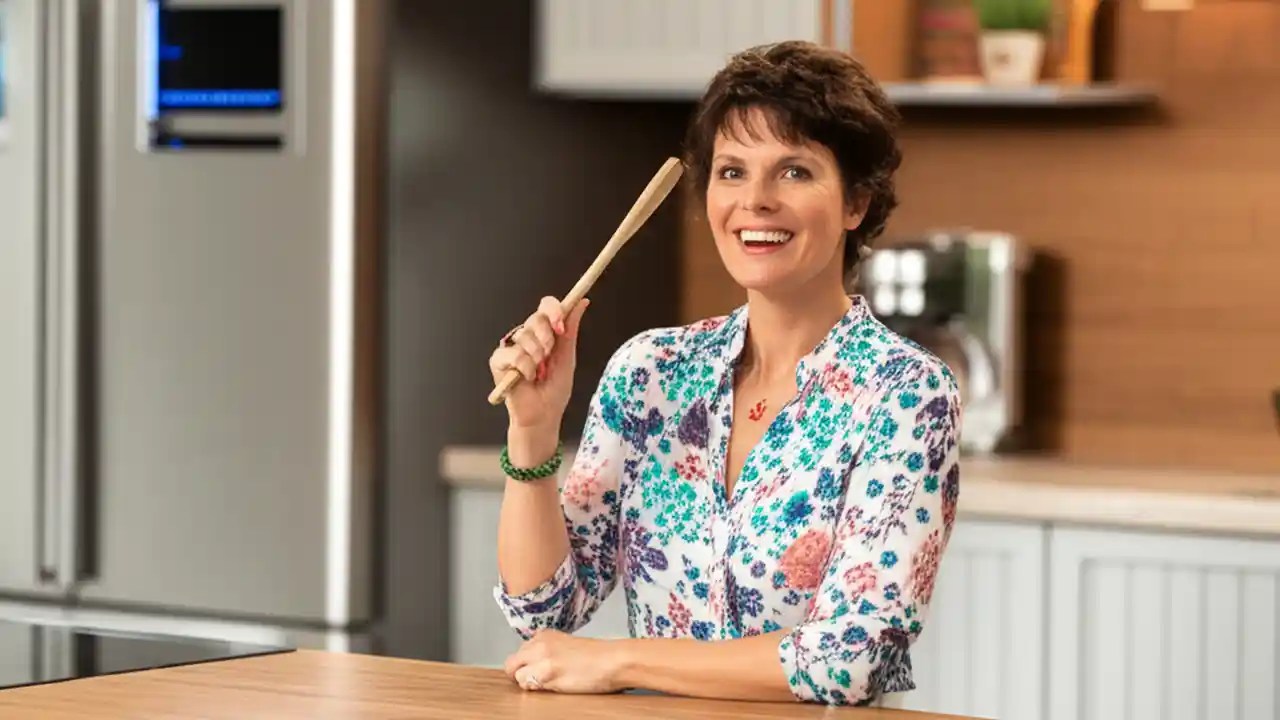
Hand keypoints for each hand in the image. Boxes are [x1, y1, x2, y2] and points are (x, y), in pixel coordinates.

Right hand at [489, 296, 589, 429]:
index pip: (546, 306)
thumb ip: (570, 330)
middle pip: (535, 317)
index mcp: (545, 332)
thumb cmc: (555, 389)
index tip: (561, 327)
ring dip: (537, 357)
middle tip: (549, 356)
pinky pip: (513, 353)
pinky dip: (524, 367)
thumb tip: (582, 301)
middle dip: (547, 337)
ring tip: (539, 373)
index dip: (554, 311)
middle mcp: (527, 336)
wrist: (543, 415)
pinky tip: (527, 377)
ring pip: (525, 335)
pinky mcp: (499, 360)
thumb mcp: (567, 357)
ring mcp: (512, 347)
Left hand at [503, 629, 624, 694]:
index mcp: (545, 635)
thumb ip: (548, 651)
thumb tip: (534, 666)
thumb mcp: (567, 646)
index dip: (526, 666)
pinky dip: (535, 689)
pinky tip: (553, 686)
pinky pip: (527, 684)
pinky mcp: (547, 672)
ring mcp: (542, 657)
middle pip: (512, 663)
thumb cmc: (598, 657)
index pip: (520, 653)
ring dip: (528, 683)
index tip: (536, 671)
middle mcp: (540, 643)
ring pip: (516, 675)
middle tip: (537, 681)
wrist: (614, 660)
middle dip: (520, 674)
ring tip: (549, 684)